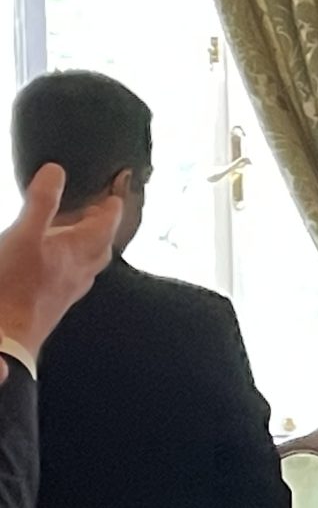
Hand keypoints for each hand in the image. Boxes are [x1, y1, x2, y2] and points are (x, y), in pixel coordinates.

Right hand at [0, 164, 120, 363]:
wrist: (6, 336)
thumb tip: (56, 172)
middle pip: (101, 244)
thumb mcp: (24, 234)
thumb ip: (42, 204)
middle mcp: (81, 271)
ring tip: (79, 232)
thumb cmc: (13, 286)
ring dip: (89, 245)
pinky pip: (73, 277)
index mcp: (79, 251)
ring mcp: (69, 289)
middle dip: (103, 225)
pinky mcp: (55, 302)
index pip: (107, 223)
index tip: (117, 193)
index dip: (112, 205)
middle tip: (99, 210)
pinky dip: (72, 263)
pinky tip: (58, 265)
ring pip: (89, 262)